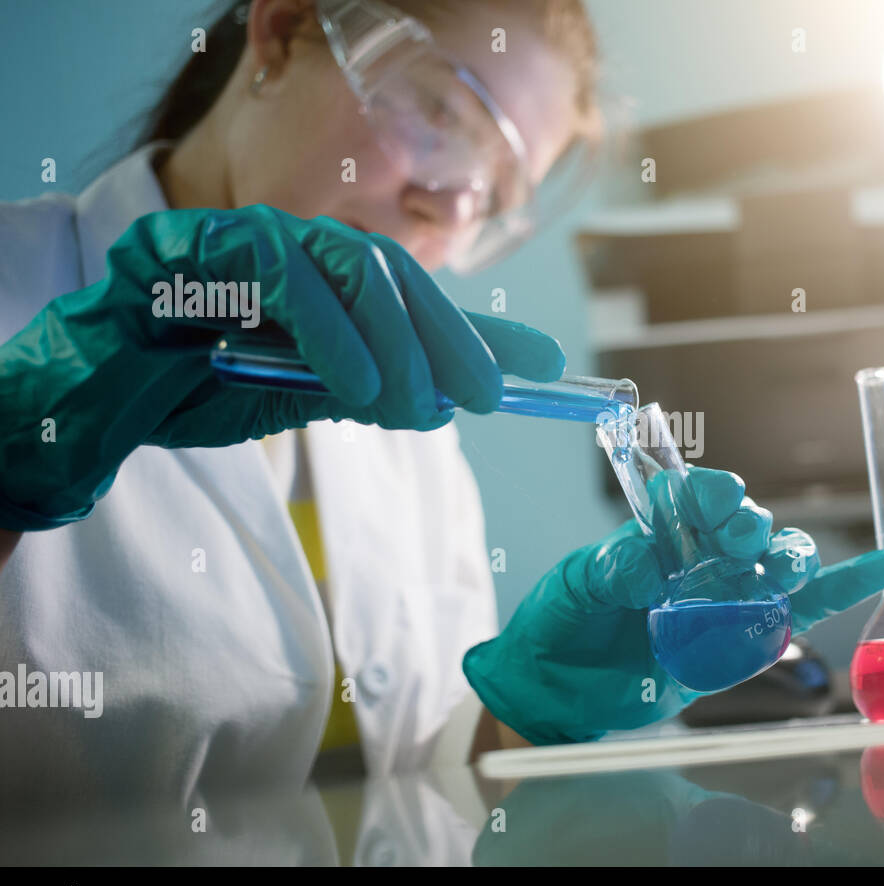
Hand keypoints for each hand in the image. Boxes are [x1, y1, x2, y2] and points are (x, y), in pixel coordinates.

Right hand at [0, 205, 563, 529]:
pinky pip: (278, 273)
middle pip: (392, 272)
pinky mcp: (190, 246)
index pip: (414, 291)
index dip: (479, 327)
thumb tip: (455, 397)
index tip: (542, 364)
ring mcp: (241, 235)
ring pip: (344, 263)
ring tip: (416, 405)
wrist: (95, 405)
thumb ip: (378, 388)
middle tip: (487, 396)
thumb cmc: (195, 391)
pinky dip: (328, 331)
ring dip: (395, 339)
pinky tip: (356, 386)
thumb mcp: (309, 397)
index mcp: (323, 277)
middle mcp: (291, 244)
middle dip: (448, 336)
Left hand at [463, 467, 883, 744]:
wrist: (557, 687)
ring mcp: (729, 594)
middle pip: (746, 524)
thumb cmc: (561, 624)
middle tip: (737, 541)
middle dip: (750, 525)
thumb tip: (651, 564)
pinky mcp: (746, 637)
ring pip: (779, 560)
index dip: (711, 494)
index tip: (713, 505)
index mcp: (658, 530)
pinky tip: (883, 565)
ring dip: (791, 556)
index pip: (695, 495)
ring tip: (784, 567)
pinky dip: (844, 586)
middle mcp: (700, 555)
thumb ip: (609, 568)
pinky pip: (804, 609)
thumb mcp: (573, 586)